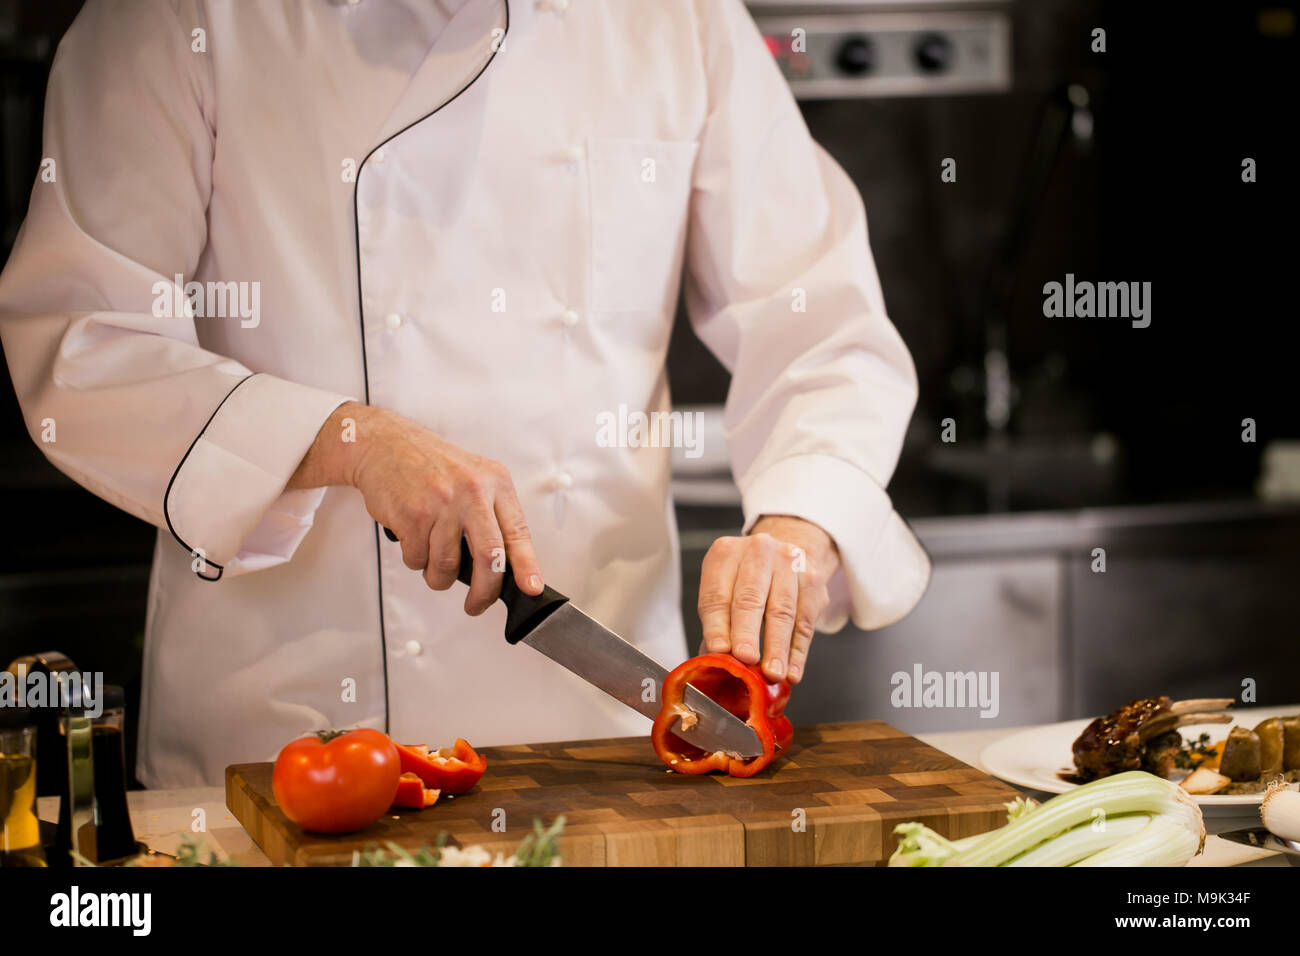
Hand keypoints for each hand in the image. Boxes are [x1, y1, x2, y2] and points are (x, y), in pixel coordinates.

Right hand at [289, 402, 542, 613]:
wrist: (387, 445)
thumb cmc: (433, 467)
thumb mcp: (476, 478)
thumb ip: (493, 515)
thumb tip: (507, 566)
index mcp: (496, 483)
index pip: (518, 532)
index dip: (527, 566)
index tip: (531, 588)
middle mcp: (472, 492)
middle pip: (489, 558)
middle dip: (484, 592)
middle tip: (476, 605)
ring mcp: (441, 504)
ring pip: (447, 566)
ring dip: (438, 576)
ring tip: (433, 560)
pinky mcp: (412, 515)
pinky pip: (417, 560)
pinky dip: (415, 560)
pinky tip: (414, 539)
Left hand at [697, 515, 838, 684]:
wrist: (782, 556)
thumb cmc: (745, 579)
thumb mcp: (724, 590)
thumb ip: (717, 624)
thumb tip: (713, 662)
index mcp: (725, 553)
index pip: (717, 594)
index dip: (717, 625)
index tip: (720, 650)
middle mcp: (757, 551)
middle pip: (750, 598)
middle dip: (747, 633)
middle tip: (746, 659)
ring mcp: (788, 562)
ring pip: (783, 610)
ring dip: (777, 647)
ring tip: (772, 673)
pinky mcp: (812, 579)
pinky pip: (806, 620)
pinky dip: (798, 651)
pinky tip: (792, 670)